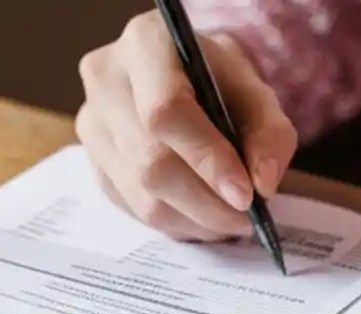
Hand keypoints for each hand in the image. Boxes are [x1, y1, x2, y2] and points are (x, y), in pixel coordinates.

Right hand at [76, 12, 297, 239]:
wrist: (183, 77)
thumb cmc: (220, 81)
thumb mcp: (256, 92)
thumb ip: (269, 134)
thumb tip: (263, 184)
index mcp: (145, 44)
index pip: (166, 111)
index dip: (208, 159)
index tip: (245, 195)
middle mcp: (105, 80)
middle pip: (151, 161)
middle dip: (206, 202)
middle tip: (247, 219)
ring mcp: (92, 123)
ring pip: (141, 193)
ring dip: (194, 219)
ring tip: (230, 220)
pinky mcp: (93, 161)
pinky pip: (132, 207)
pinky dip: (176, 222)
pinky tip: (202, 216)